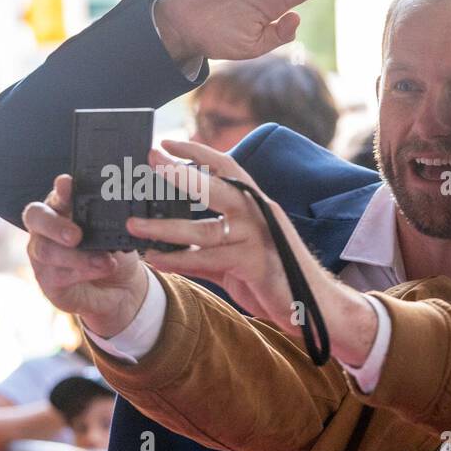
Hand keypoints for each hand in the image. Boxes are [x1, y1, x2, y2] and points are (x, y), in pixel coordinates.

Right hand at [22, 175, 148, 337]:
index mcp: (64, 210)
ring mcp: (43, 254)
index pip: (56, 195)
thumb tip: (120, 212)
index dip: (60, 190)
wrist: (122, 289)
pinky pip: (55, 275)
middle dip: (55, 224)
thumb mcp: (117, 234)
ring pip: (45, 250)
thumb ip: (111, 221)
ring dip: (77, 256)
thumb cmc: (114, 253)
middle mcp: (47, 229)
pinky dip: (81, 272)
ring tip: (105, 261)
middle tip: (76, 236)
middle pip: (35, 217)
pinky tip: (101, 270)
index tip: (68, 184)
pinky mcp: (47, 280)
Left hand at [132, 141, 378, 366]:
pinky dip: (179, 261)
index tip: (166, 143)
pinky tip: (156, 260)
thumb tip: (168, 240)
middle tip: (149, 160)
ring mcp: (258, 238)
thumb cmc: (277, 276)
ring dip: (164, 228)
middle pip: (215, 187)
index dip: (197, 152)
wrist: (316, 307)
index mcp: (257, 204)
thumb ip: (209, 243)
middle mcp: (259, 214)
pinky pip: (207, 261)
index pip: (227, 167)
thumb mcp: (241, 252)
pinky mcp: (254, 265)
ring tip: (134, 225)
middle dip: (179, 173)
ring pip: (202, 230)